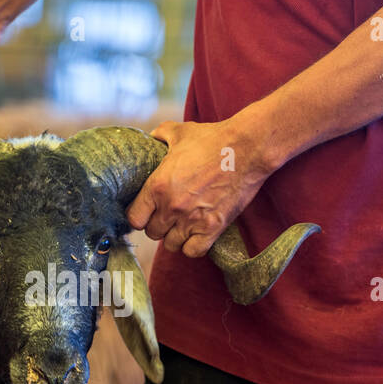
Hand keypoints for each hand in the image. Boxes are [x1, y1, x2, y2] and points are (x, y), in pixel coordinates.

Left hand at [127, 119, 274, 257]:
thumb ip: (161, 134)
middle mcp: (171, 207)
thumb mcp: (181, 132)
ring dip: (175, 236)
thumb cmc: (213, 139)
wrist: (247, 148)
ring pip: (171, 244)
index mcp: (157, 186)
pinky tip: (196, 233)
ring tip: (182, 224)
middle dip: (158, 225)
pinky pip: (193, 251)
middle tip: (167, 215)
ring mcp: (192, 220)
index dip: (139, 215)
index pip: (134, 218)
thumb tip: (152, 136)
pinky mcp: (212, 228)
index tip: (146, 211)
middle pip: (152, 232)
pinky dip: (192, 245)